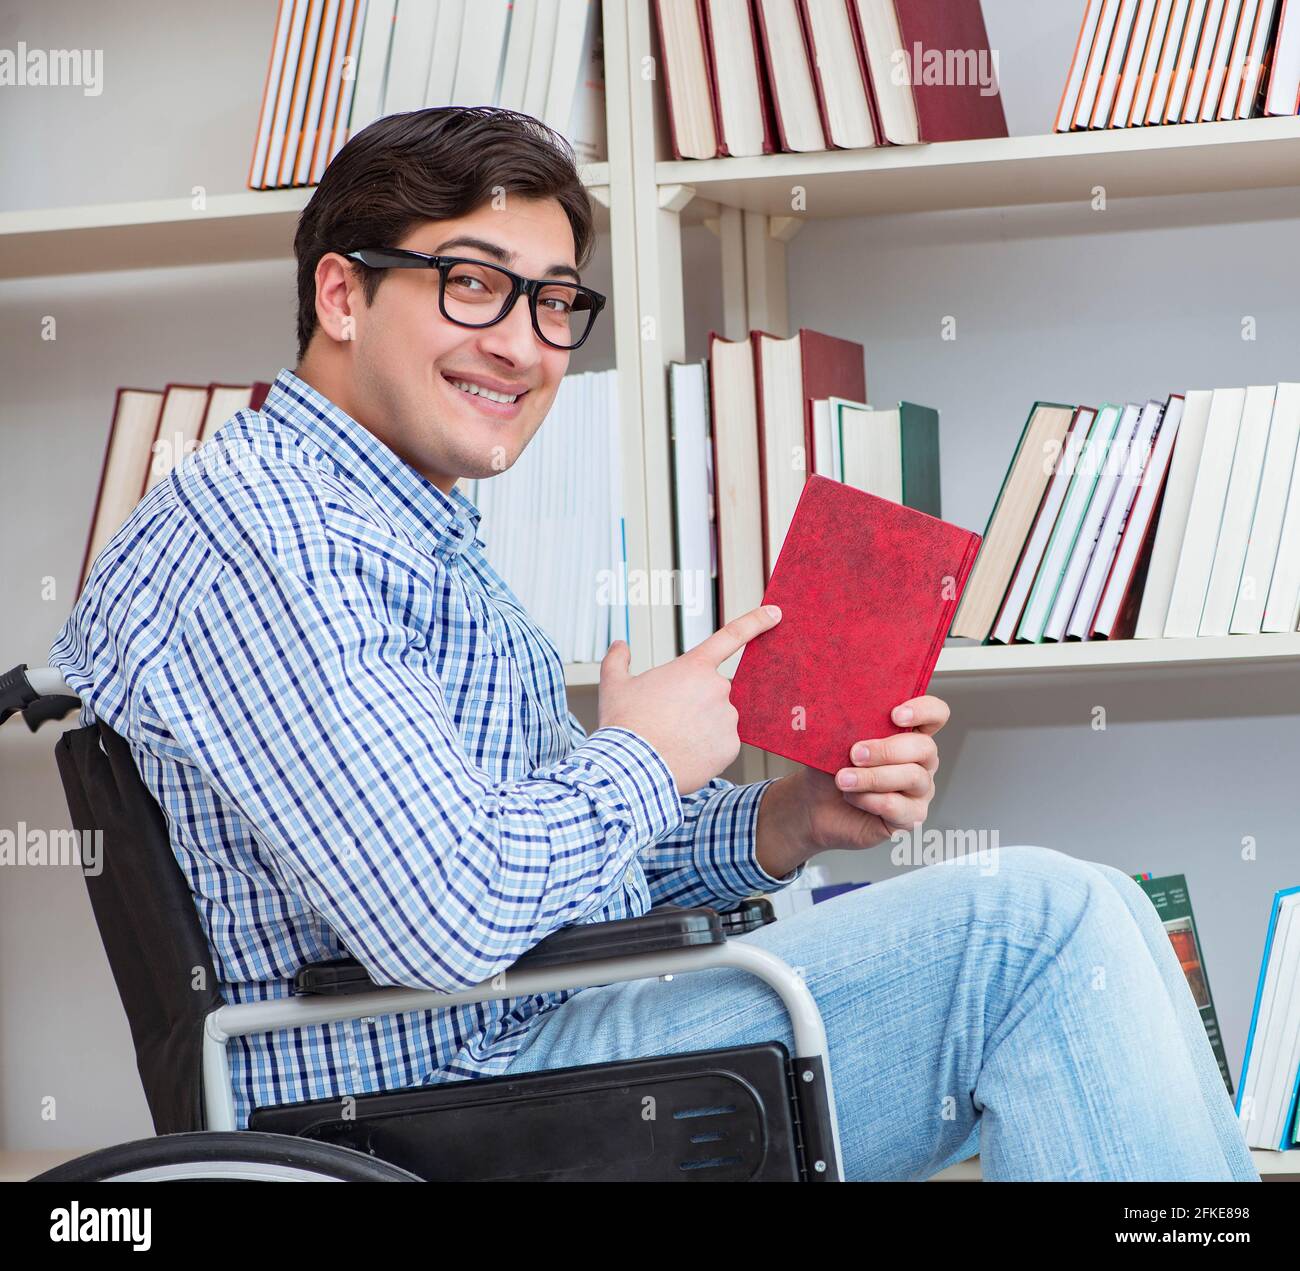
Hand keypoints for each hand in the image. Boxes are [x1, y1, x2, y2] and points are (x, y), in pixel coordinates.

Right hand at [598, 605, 781, 794]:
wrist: (632, 768)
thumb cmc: (624, 725)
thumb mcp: (614, 685)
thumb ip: (618, 660)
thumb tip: (619, 646)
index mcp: (694, 668)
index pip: (732, 636)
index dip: (756, 622)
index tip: (775, 613)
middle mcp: (718, 689)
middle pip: (714, 692)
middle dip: (697, 704)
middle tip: (670, 720)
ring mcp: (727, 719)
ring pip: (719, 721)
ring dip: (702, 728)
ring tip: (673, 741)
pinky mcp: (731, 748)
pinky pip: (722, 745)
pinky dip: (707, 750)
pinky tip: (685, 755)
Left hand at [756, 695, 948, 872]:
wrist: (814, 805)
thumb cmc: (830, 768)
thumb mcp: (837, 739)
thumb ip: (851, 722)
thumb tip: (847, 707)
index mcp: (909, 734)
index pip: (935, 714)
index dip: (923, 711)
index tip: (895, 715)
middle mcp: (921, 761)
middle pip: (925, 747)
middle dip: (887, 750)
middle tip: (854, 754)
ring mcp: (919, 790)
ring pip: (913, 778)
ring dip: (873, 777)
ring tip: (843, 779)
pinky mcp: (910, 817)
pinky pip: (899, 807)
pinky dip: (871, 801)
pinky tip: (852, 798)